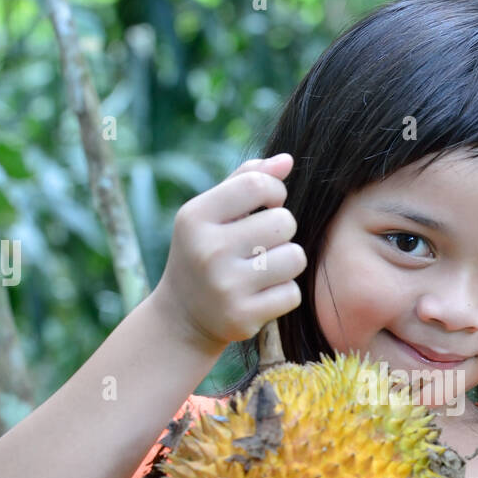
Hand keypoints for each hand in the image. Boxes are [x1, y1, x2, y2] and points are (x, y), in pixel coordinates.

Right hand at [150, 154, 305, 353]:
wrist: (183, 317)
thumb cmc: (205, 252)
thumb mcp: (211, 213)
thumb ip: (246, 180)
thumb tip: (287, 160)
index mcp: (196, 217)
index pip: (257, 185)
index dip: (275, 192)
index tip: (268, 205)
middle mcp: (208, 250)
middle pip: (284, 222)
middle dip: (282, 231)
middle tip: (263, 243)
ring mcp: (225, 286)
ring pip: (295, 258)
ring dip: (287, 262)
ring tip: (264, 268)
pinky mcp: (242, 316)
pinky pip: (292, 293)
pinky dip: (284, 293)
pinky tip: (262, 294)